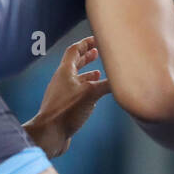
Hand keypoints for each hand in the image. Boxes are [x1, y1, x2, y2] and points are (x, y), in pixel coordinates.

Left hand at [24, 36, 112, 157]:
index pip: (74, 50)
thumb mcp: (91, 93)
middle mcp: (62, 81)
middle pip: (74, 63)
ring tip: (99, 73)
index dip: (86, 43)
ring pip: (76, 79)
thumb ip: (108, 84)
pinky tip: (95, 95)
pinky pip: (76, 93)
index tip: (96, 39)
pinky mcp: (64, 107)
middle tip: (97, 52)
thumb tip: (124, 80)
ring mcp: (62, 94)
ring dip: (87, 74)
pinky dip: (87, 89)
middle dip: (87, 57)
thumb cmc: (66, 110)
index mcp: (65, 72)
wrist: (49, 134)